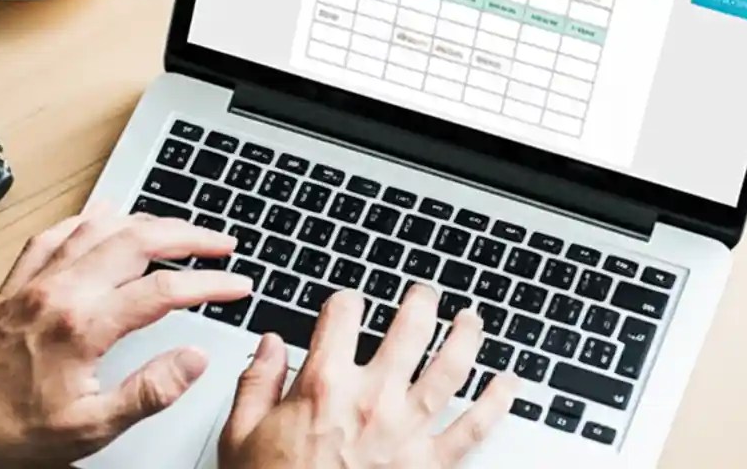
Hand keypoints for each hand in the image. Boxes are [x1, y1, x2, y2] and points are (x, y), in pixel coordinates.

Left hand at [0, 207, 251, 468]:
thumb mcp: (88, 430)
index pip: (163, 290)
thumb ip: (149, 392)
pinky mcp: (14, 285)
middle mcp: (58, 293)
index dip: (209, 283)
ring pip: (99, 229)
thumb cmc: (7, 435)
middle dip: (187, 235)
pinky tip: (101, 218)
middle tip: (220, 243)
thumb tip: (193, 360)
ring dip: (145, 222)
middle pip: (136, 241)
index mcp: (81, 327)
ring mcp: (34, 283)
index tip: (238, 285)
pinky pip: (55, 235)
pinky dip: (87, 221)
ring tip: (176, 229)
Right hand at [219, 285, 518, 468]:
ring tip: (470, 321)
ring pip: (450, 369)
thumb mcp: (240, 437)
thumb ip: (257, 383)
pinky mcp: (428, 466)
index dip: (345, 301)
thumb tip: (269, 346)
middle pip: (410, 329)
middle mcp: (371, 400)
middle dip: (421, 303)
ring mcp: (405, 431)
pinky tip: (507, 385)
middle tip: (426, 294)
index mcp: (323, 385)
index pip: (342, 314)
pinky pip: (474, 429)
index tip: (348, 304)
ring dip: (466, 337)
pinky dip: (497, 404)